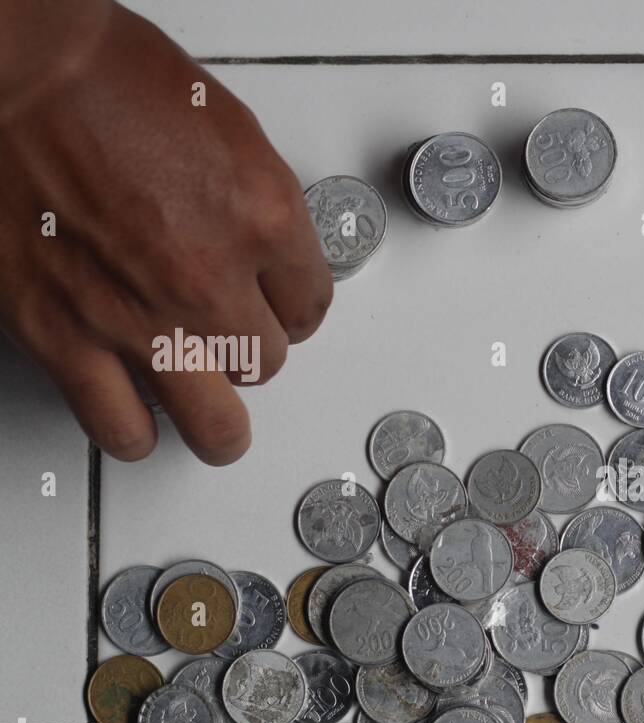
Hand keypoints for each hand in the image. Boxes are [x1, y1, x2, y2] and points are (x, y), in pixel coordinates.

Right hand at [0, 1, 330, 464]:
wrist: (13, 67)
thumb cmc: (106, 78)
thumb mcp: (230, 134)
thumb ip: (261, 211)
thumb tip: (269, 258)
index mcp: (264, 219)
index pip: (312, 307)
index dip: (291, 307)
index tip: (274, 306)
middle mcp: (211, 279)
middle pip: (267, 363)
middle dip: (251, 349)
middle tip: (231, 337)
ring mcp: (140, 319)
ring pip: (215, 421)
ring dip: (213, 413)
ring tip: (205, 405)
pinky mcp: (66, 338)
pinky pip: (126, 430)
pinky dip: (137, 432)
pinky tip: (140, 416)